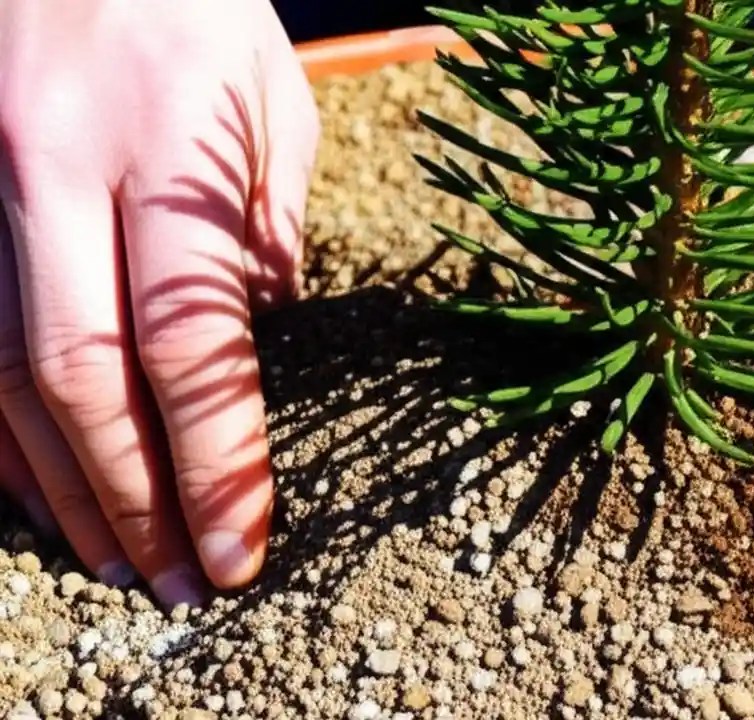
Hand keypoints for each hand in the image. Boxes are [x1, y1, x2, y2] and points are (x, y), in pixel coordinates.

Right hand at [0, 0, 317, 607]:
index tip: (239, 548)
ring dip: (59, 484)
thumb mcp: (274, 95)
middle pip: (78, 379)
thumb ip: (266, 222)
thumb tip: (254, 334)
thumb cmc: (195, 3)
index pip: (189, 345)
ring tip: (113, 561)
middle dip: (130, 500)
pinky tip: (34, 488)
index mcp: (156, 150)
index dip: (215, 462)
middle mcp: (47, 174)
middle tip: (176, 584)